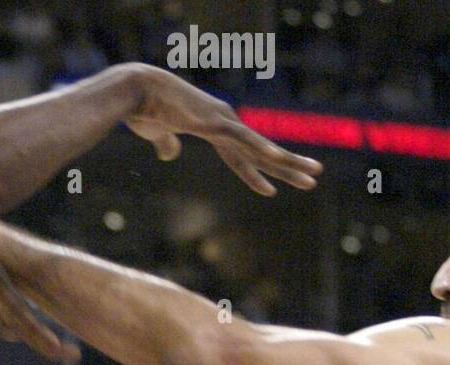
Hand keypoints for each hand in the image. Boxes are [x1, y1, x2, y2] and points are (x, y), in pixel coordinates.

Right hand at [126, 66, 321, 195]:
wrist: (136, 90)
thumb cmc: (143, 110)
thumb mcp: (158, 133)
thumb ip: (167, 144)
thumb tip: (170, 155)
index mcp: (213, 127)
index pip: (240, 157)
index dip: (255, 174)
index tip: (272, 188)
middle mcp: (225, 123)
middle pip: (261, 152)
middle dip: (288, 167)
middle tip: (314, 178)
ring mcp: (223, 121)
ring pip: (261, 148)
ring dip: (288, 163)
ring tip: (313, 175)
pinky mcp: (214, 122)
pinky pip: (242, 141)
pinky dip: (261, 150)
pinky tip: (278, 159)